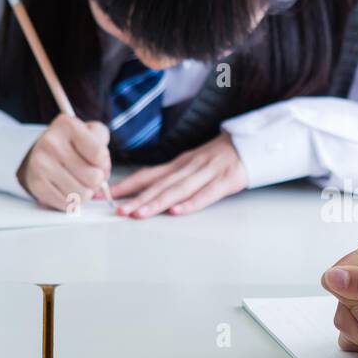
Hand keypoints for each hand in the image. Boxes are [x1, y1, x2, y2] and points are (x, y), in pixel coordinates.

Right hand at [18, 114, 111, 211]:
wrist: (39, 153)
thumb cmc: (71, 144)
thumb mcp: (90, 132)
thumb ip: (102, 141)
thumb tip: (102, 169)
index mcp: (68, 126)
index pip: (99, 155)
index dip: (105, 163)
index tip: (98, 161)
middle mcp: (51, 143)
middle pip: (94, 177)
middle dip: (97, 180)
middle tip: (89, 174)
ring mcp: (42, 165)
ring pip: (83, 194)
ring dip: (86, 191)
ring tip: (79, 181)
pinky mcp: (37, 185)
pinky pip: (68, 204)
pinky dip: (72, 200)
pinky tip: (67, 188)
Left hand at [110, 132, 247, 217]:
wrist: (253, 144)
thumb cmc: (221, 158)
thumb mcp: (193, 164)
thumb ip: (172, 177)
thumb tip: (143, 193)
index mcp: (179, 164)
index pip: (147, 175)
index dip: (125, 186)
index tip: (104, 195)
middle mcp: (189, 167)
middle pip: (160, 185)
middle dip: (137, 198)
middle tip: (118, 210)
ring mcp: (208, 173)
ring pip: (179, 189)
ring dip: (157, 202)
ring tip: (140, 214)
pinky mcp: (227, 180)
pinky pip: (207, 194)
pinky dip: (191, 203)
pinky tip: (177, 211)